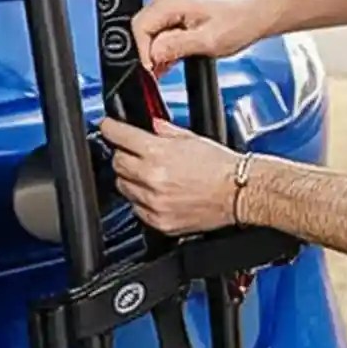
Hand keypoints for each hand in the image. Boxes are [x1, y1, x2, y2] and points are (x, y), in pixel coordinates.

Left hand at [98, 116, 239, 235]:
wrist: (239, 193)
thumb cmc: (221, 167)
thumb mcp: (191, 139)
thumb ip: (165, 131)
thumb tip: (150, 126)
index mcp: (158, 153)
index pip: (119, 136)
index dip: (110, 128)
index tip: (107, 127)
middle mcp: (152, 178)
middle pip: (117, 163)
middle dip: (123, 155)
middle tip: (135, 154)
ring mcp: (154, 202)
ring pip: (123, 187)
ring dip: (131, 179)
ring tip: (151, 176)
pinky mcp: (159, 221)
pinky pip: (137, 209)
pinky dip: (141, 201)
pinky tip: (157, 194)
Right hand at [133, 0, 279, 77]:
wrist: (253, 16)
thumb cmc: (238, 22)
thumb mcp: (207, 41)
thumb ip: (176, 46)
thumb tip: (153, 55)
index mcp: (170, 1)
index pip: (140, 28)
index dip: (143, 53)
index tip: (152, 70)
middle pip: (141, 31)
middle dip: (148, 54)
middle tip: (160, 72)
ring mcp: (170, 6)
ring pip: (149, 35)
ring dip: (156, 54)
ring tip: (169, 67)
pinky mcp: (175, 14)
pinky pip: (159, 34)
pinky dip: (163, 49)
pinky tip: (173, 60)